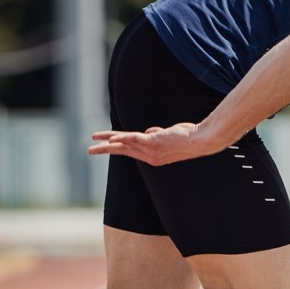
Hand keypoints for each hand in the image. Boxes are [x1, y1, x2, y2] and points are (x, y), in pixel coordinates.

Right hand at [87, 122, 214, 165]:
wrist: (200, 141)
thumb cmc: (188, 137)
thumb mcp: (169, 134)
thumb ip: (156, 133)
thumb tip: (150, 131)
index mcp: (151, 156)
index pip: (129, 149)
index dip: (116, 144)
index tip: (105, 141)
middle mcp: (149, 156)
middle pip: (122, 150)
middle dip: (104, 149)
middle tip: (89, 150)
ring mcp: (150, 150)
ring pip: (124, 144)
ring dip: (107, 143)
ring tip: (94, 142)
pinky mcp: (153, 143)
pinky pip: (133, 140)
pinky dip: (122, 139)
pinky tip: (111, 139)